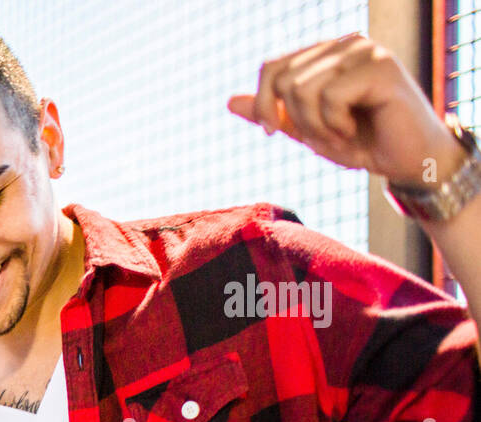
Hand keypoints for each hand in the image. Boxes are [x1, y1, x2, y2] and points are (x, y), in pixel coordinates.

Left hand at [228, 34, 465, 186]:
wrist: (408, 161)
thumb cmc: (362, 142)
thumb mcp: (306, 130)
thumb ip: (272, 113)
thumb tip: (230, 100)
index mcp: (326, 53)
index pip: (271, 66)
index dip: (263, 103)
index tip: (272, 131)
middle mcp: (345, 43)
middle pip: (282, 78)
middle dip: (295, 120)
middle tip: (324, 136)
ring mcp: (364, 51)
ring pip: (301, 88)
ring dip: (316, 126)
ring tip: (342, 134)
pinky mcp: (380, 67)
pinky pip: (329, 97)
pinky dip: (336, 125)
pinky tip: (357, 129)